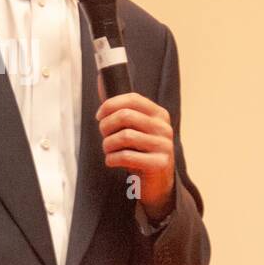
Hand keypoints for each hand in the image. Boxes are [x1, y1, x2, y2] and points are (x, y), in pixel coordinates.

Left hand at [95, 82, 174, 218]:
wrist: (157, 183)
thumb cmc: (141, 152)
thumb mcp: (135, 128)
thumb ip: (121, 108)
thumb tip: (101, 81)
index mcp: (159, 114)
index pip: (133, 99)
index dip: (110, 105)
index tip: (99, 115)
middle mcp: (164, 127)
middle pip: (125, 116)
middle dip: (106, 125)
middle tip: (103, 135)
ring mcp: (164, 145)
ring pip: (124, 136)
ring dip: (108, 144)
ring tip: (108, 150)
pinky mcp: (159, 163)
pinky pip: (127, 156)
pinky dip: (112, 159)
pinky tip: (112, 161)